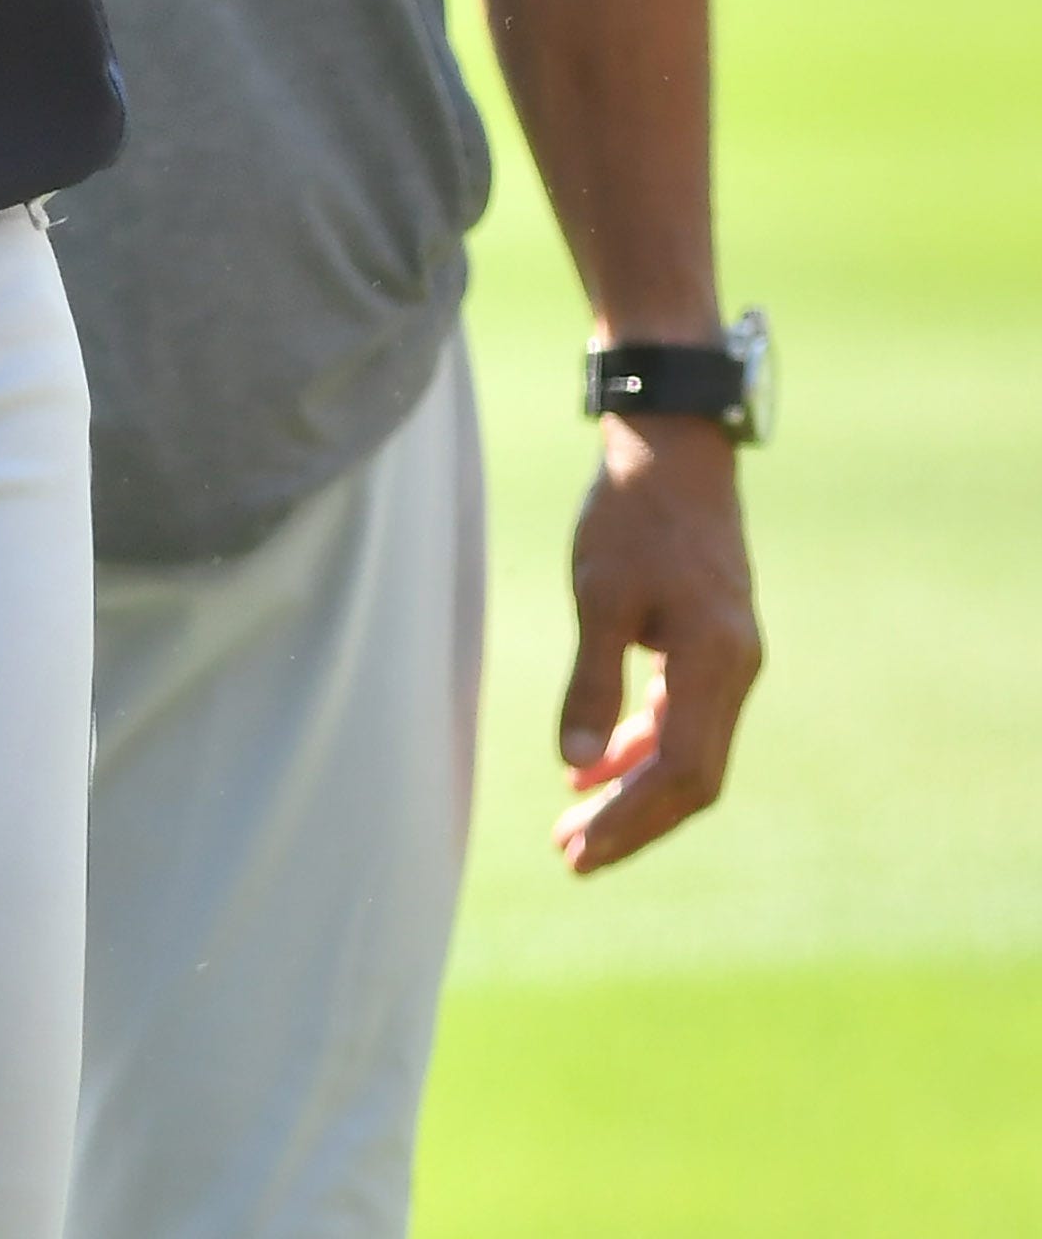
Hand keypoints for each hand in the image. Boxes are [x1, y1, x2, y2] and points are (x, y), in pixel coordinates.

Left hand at [555, 412, 761, 871]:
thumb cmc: (633, 514)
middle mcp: (736, 671)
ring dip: (633, 789)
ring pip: (688, 751)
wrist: (674, 449)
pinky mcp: (711, 644)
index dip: (633, 820)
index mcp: (716, 661)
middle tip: (570, 857)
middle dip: (633, 821)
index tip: (580, 850)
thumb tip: (576, 765)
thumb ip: (592, 681)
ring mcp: (729, 659)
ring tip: (573, 824)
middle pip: (691, 778)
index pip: (681, 773)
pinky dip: (640, 745)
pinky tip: (594, 766)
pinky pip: (683, 718)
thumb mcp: (600, 594)